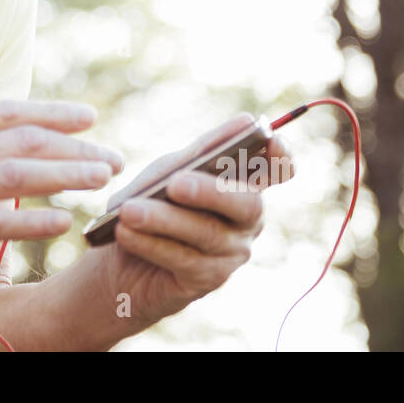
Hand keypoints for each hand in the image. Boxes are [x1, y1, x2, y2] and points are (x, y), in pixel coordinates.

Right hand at [0, 99, 123, 289]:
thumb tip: (3, 147)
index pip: (8, 112)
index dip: (52, 112)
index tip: (88, 116)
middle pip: (24, 139)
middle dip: (75, 146)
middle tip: (113, 155)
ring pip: (18, 173)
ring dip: (66, 174)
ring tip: (102, 179)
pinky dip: (34, 220)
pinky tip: (64, 222)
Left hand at [79, 114, 293, 327]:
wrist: (121, 260)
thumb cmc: (151, 203)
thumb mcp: (168, 171)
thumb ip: (200, 153)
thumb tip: (244, 123)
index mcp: (243, 185)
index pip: (278, 172)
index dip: (283, 158)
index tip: (272, 141)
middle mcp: (247, 220)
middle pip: (248, 204)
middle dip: (211, 191)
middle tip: (175, 183)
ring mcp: (232, 253)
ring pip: (206, 232)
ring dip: (163, 219)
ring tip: (128, 211)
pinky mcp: (208, 279)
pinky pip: (182, 259)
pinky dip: (150, 243)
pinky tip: (124, 232)